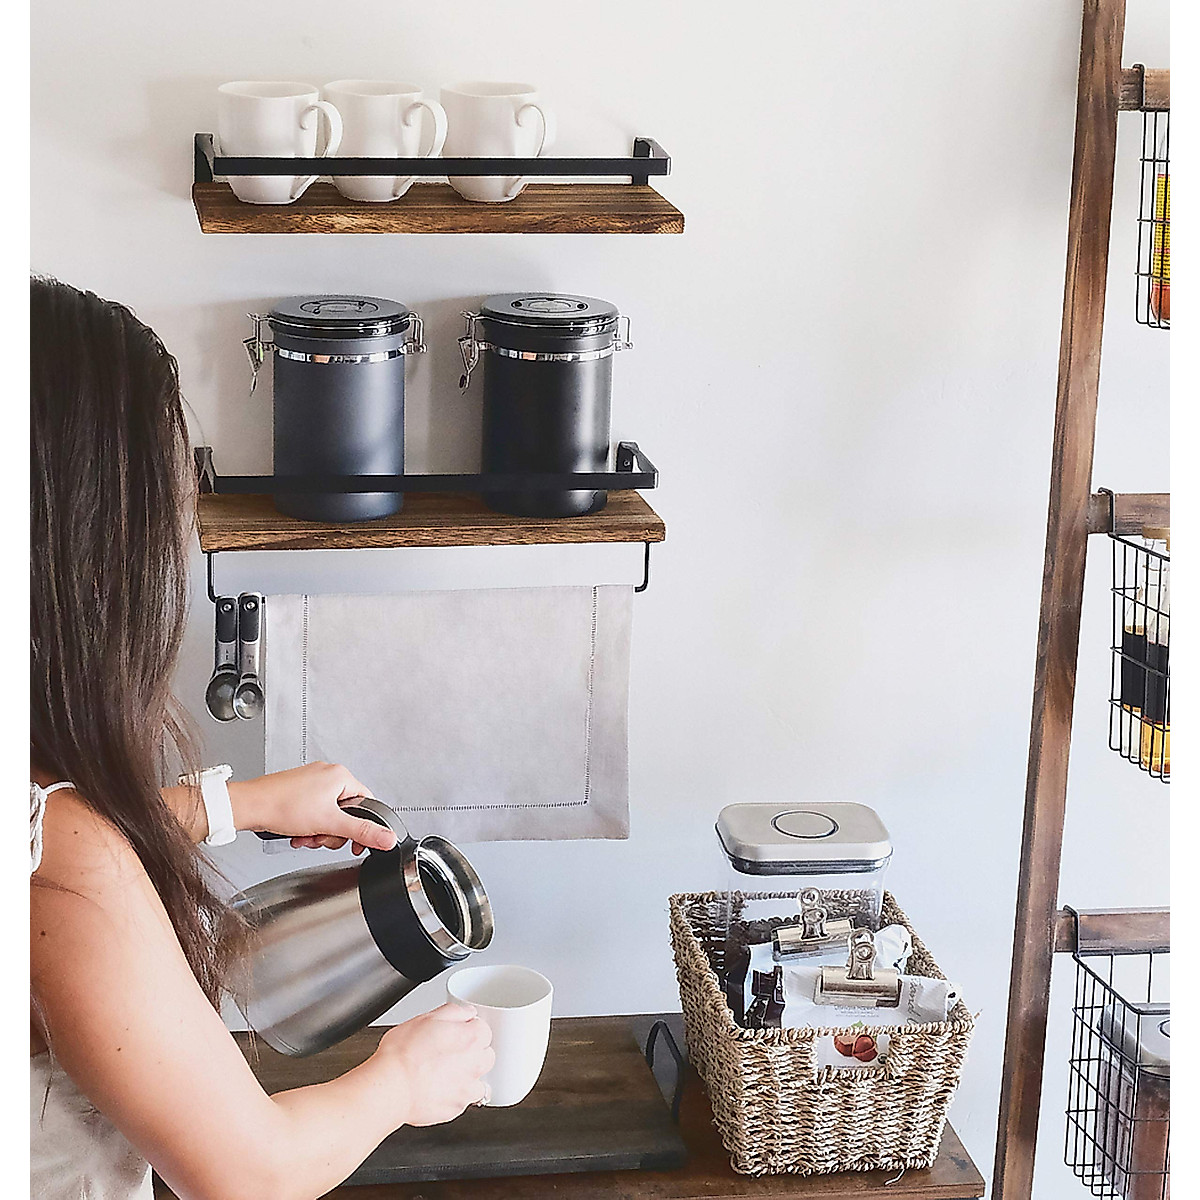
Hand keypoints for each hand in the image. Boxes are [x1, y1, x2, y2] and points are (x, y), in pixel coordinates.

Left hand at [228, 762, 395, 853]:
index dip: (361, 827)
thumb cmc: (281, 807)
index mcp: (341, 776)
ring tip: (305, 835)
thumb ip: (362, 832)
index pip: (367, 804)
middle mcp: (327, 775)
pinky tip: (297, 833)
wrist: (248, 807)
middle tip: (320, 836)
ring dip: (318, 832)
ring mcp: (311, 782)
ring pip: (328, 815)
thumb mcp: (329, 823)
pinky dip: (307, 826)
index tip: (354, 843)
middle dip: (332, 832)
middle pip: (346, 813)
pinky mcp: (298, 791)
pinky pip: (313, 812)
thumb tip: (388, 838)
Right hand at [373, 1004, 494, 1127]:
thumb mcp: (426, 1017)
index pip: (485, 1030)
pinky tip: (438, 1089)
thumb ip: (453, 1012)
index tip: (457, 1033)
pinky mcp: (455, 1109)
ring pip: (479, 1082)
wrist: (390, 1087)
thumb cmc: (403, 1053)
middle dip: (474, 1053)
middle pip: (487, 1056)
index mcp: (470, 1038)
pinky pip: (463, 1101)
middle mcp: (474, 1064)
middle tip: (451, 1053)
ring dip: (467, 1077)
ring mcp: (466, 1089)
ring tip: (445, 1074)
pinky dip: (454, 1096)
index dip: (469, 1030)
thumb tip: (467, 1013)